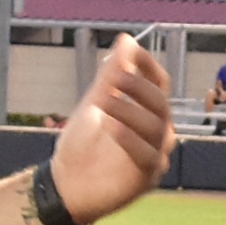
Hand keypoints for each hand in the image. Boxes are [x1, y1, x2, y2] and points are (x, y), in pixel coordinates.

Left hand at [50, 37, 174, 223]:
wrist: (65, 184)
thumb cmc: (82, 144)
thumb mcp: (95, 103)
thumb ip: (112, 74)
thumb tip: (126, 40)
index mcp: (146, 111)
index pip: (158, 83)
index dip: (147, 65)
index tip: (129, 51)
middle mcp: (156, 131)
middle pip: (160, 103)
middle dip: (138, 87)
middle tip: (115, 78)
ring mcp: (154, 155)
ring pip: (155, 128)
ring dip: (129, 111)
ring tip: (103, 102)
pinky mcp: (146, 178)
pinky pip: (147, 156)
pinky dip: (130, 140)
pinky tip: (111, 127)